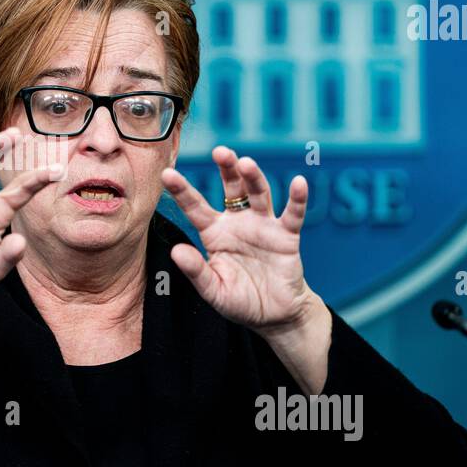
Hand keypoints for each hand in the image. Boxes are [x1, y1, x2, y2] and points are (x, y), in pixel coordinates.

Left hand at [160, 146, 320, 333]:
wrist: (274, 315)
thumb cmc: (239, 301)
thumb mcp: (214, 291)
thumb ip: (197, 272)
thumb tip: (177, 252)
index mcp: (214, 233)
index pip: (195, 207)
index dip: (182, 190)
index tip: (167, 173)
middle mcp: (237, 222)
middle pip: (231, 189)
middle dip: (226, 169)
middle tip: (220, 151)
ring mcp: (263, 226)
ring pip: (258, 194)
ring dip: (253, 177)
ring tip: (246, 163)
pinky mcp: (286, 236)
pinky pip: (292, 214)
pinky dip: (297, 198)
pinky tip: (298, 182)